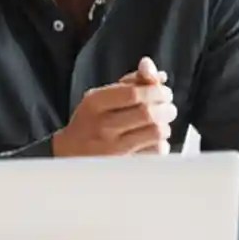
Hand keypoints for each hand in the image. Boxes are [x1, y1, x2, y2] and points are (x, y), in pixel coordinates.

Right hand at [53, 57, 176, 156]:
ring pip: (156, 132)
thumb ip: (131, 81)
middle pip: (148, 113)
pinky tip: (152, 141)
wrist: (71, 153)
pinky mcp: (125, 165)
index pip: (134, 93)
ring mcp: (113, 149)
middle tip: (167, 106)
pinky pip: (156, 152)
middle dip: (166, 107)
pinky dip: (160, 144)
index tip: (163, 91)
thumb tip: (158, 74)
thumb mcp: (102, 96)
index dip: (156, 90)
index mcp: (95, 103)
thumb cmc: (91, 121)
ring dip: (164, 125)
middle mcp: (102, 126)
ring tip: (160, 123)